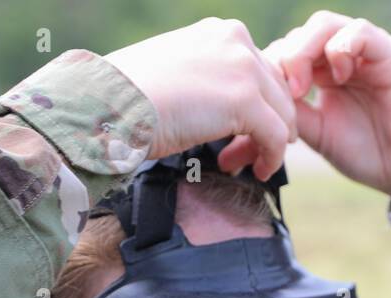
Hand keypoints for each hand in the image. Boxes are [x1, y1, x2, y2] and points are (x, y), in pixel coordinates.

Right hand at [104, 18, 296, 180]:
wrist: (108, 104)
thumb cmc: (126, 97)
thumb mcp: (175, 74)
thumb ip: (205, 80)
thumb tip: (215, 106)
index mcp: (219, 33)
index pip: (260, 69)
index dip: (258, 106)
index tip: (243, 132)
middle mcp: (236, 40)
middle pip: (277, 90)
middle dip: (268, 125)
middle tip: (248, 154)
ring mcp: (244, 68)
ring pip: (282, 113)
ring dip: (270, 144)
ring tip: (248, 165)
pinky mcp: (246, 100)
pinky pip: (277, 135)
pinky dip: (272, 157)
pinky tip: (258, 172)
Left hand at [262, 11, 390, 216]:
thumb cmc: (368, 153)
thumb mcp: (316, 135)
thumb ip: (287, 119)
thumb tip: (239, 133)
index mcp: (320, 73)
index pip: (282, 54)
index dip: (264, 75)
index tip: (256, 107)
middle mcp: (340, 57)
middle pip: (297, 35)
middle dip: (278, 63)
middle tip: (275, 97)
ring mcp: (364, 52)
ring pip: (324, 25)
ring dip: (303, 51)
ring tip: (299, 87)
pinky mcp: (389, 54)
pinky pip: (360, 32)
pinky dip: (342, 48)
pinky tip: (336, 78)